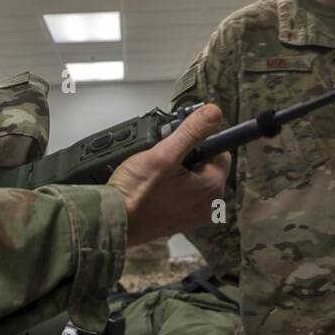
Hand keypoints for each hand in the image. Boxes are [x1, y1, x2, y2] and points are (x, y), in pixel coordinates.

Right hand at [108, 103, 231, 246]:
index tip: (179, 144)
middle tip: (163, 159)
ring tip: (157, 173)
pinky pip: (185, 194)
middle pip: (207, 165)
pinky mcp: (182, 220)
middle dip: (188, 157)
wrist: (115, 221)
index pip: (220, 151)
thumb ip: (192, 132)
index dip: (199, 142)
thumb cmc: (136, 193)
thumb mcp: (164, 154)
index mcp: (213, 187)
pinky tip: (156, 187)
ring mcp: (196, 214)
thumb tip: (214, 113)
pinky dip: (173, 187)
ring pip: (195, 179)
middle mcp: (210, 204)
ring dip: (179, 172)